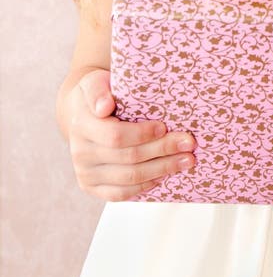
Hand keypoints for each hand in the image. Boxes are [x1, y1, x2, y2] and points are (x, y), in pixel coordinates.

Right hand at [67, 68, 196, 200]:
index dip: (142, 134)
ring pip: (129, 178)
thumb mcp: (95, 82)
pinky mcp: (91, 187)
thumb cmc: (96, 94)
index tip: (164, 127)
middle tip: (188, 144)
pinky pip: (120, 193)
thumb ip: (98, 92)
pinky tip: (163, 176)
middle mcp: (80, 152)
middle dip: (162, 151)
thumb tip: (104, 107)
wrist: (80, 113)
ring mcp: (85, 173)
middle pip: (128, 158)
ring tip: (185, 160)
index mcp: (81, 125)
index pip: (115, 136)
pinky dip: (144, 185)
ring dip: (161, 170)